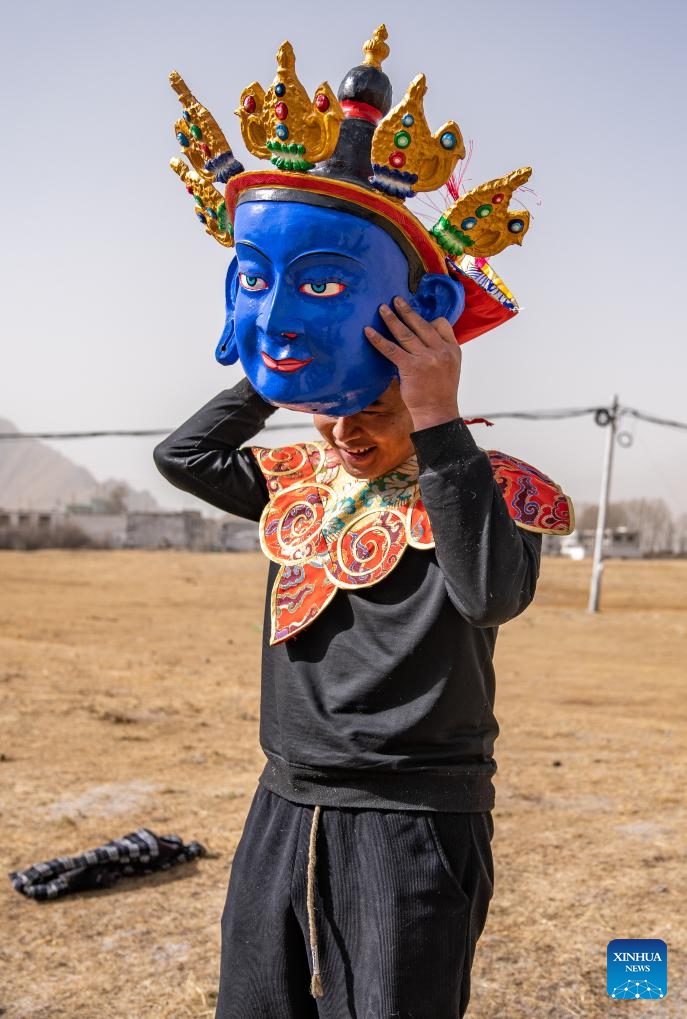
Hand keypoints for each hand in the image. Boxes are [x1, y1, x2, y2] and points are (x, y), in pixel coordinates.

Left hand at [364, 296, 461, 430]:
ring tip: (382, 309)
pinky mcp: (411, 368)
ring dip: (392, 319)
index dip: (428, 319)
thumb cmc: (440, 392)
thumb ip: (439, 350)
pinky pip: (391, 349)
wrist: (437, 413)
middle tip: (396, 299)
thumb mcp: (450, 367)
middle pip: (421, 324)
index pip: (442, 324)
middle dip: (407, 311)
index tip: (417, 317)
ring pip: (406, 333)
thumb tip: (421, 339)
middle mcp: (441, 351)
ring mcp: (426, 358)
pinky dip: (378, 339)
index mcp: (452, 349)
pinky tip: (368, 332)